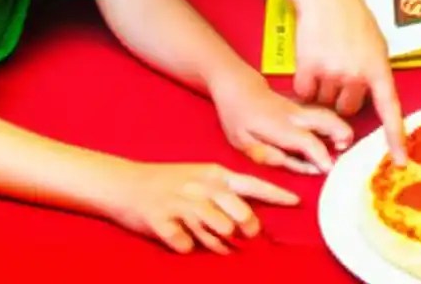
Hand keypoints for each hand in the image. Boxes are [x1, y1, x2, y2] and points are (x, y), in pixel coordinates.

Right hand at [104, 161, 298, 253]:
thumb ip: (225, 193)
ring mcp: (181, 204)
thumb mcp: (199, 177)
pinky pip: (186, 245)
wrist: (123, 183)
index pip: (252, 184)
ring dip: (218, 243)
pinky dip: (184, 245)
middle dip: (246, 230)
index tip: (297, 201)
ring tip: (210, 239)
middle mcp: (201, 187)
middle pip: (239, 215)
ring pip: (217, 233)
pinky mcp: (162, 221)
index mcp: (213, 174)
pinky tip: (177, 235)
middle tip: (245, 236)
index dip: (276, 194)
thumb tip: (252, 218)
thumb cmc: (167, 183)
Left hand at [212, 75, 353, 173]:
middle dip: (342, 134)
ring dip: (341, 128)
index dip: (320, 156)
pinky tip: (335, 136)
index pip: (306, 141)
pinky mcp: (303, 106)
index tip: (328, 169)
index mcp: (279, 126)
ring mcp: (301, 108)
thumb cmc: (238, 117)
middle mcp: (295, 116)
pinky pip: (322, 114)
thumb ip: (265, 153)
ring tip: (343, 143)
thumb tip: (287, 163)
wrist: (239, 87)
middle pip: (326, 120)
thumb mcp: (242, 141)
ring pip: (328, 114)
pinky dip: (333, 124)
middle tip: (344, 150)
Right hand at [292, 0, 406, 164]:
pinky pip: (305, 93)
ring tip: (327, 59)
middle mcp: (357, 75)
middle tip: (341, 70)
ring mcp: (332, 73)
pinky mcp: (308, 69)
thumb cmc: (353, 19)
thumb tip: (373, 100)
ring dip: (323, 88)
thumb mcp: (376, 44)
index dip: (395, 136)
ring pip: (325, 102)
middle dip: (343, 97)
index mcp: (378, 69)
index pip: (391, 109)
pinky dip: (305, 83)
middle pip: (348, 110)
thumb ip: (375, 73)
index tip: (400, 161)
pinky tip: (311, 61)